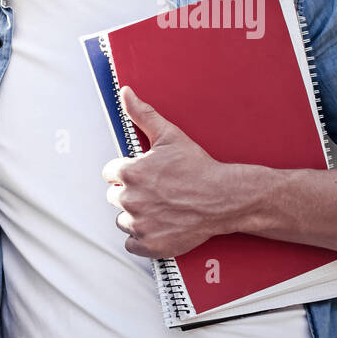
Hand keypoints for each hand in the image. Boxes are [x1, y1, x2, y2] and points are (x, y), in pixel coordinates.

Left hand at [101, 87, 240, 258]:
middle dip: (131, 193)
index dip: (127, 173)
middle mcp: (129, 199)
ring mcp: (139, 223)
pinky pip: (132, 242)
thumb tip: (126, 93)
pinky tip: (159, 225)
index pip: (109, 174)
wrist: (226, 198)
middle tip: (157, 191)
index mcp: (129, 173)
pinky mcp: (149, 244)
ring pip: (122, 219)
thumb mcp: (170, 136)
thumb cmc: (199, 168)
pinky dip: (143, 237)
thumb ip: (143, 114)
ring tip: (161, 207)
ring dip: (136, 215)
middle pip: (114, 197)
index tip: (145, 175)